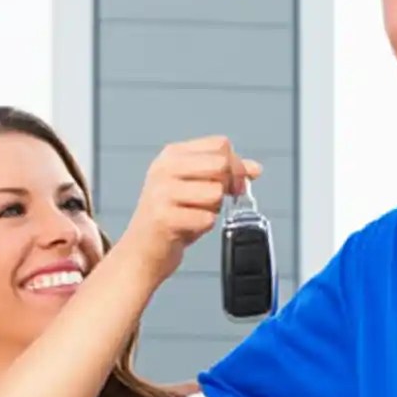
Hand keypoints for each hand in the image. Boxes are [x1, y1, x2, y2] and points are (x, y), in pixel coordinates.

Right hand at [117, 135, 260, 285]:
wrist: (142, 250)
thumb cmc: (170, 217)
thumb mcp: (196, 186)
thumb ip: (226, 174)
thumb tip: (254, 168)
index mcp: (172, 155)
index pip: (220, 145)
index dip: (235, 165)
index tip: (232, 183)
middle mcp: (164, 169)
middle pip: (220, 164)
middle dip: (226, 185)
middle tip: (213, 201)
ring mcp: (162, 192)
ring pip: (215, 192)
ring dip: (213, 208)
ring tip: (194, 214)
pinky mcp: (164, 218)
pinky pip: (206, 218)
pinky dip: (203, 227)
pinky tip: (188, 227)